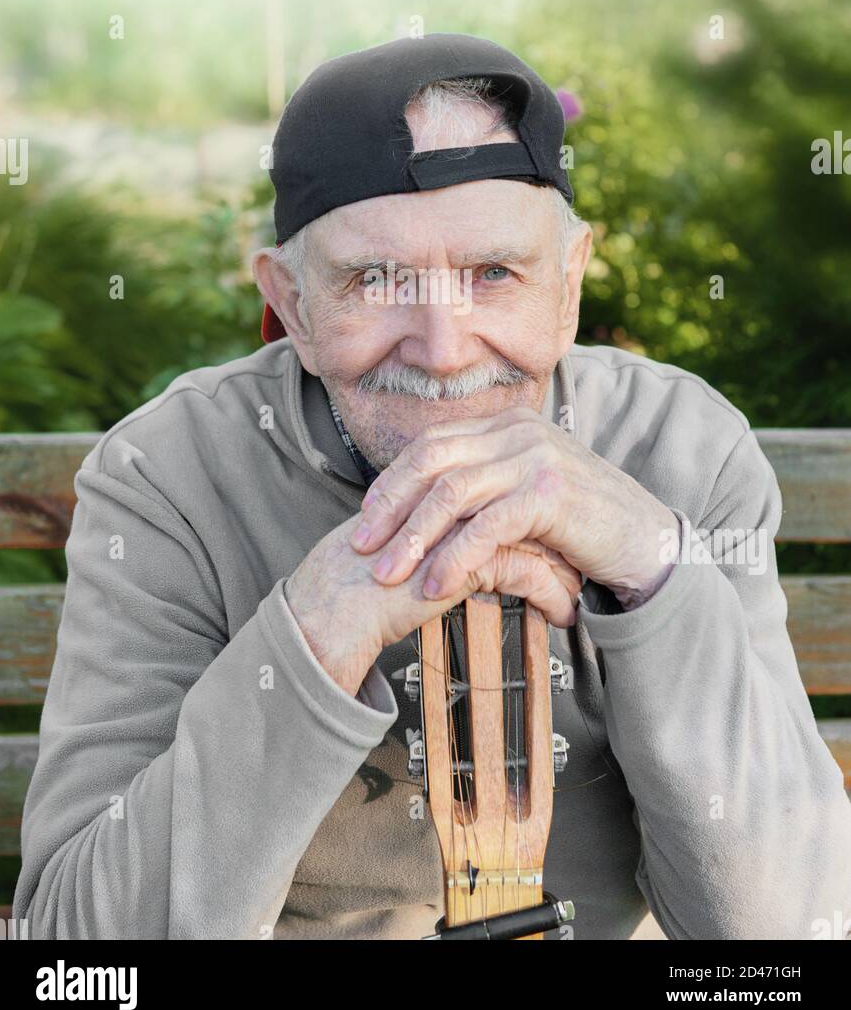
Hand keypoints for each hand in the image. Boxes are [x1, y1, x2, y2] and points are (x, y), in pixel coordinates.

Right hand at [285, 512, 581, 696]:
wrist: (333, 609)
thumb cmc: (365, 585)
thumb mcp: (416, 553)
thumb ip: (446, 536)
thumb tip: (490, 545)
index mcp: (443, 487)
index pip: (508, 492)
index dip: (540, 517)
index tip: (564, 543)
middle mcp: (455, 496)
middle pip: (528, 508)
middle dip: (562, 539)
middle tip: (586, 563)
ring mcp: (461, 522)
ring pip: (535, 538)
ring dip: (563, 569)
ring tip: (580, 595)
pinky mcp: (463, 557)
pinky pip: (525, 575)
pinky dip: (550, 596)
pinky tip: (564, 617)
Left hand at [348, 406, 680, 606]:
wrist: (647, 540)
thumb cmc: (582, 524)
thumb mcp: (527, 492)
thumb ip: (486, 486)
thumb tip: (427, 506)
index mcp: (508, 423)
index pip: (432, 444)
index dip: (392, 481)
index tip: (365, 517)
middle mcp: (518, 431)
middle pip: (432, 462)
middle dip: (390, 507)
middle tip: (361, 547)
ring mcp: (535, 457)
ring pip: (452, 493)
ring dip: (413, 538)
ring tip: (388, 576)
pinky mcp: (549, 494)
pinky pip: (486, 526)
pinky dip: (455, 558)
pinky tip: (435, 586)